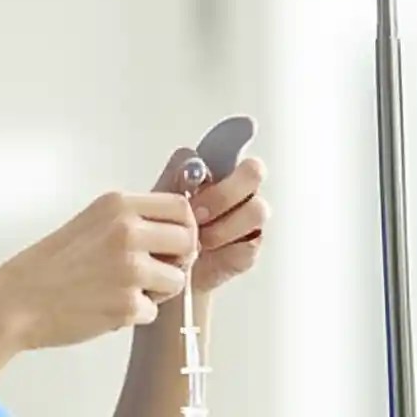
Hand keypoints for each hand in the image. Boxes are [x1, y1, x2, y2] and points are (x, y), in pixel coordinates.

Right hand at [0, 192, 198, 350]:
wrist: (17, 300)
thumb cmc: (49, 266)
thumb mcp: (91, 222)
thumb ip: (130, 220)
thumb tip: (175, 230)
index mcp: (117, 205)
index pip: (179, 206)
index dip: (184, 226)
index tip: (173, 241)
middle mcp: (126, 231)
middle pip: (188, 240)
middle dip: (178, 259)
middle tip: (155, 270)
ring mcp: (129, 268)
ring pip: (178, 280)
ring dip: (158, 290)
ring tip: (124, 290)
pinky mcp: (128, 304)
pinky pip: (154, 311)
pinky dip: (135, 314)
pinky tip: (107, 306)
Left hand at [152, 148, 269, 293]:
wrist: (159, 272)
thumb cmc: (160, 229)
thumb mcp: (159, 201)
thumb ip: (175, 179)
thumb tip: (193, 164)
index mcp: (216, 170)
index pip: (233, 144)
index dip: (227, 147)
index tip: (201, 172)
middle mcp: (238, 190)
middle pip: (254, 172)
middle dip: (224, 193)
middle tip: (196, 212)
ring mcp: (247, 219)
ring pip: (257, 209)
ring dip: (224, 226)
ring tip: (198, 240)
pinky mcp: (249, 249)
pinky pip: (250, 245)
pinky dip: (225, 252)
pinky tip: (206, 257)